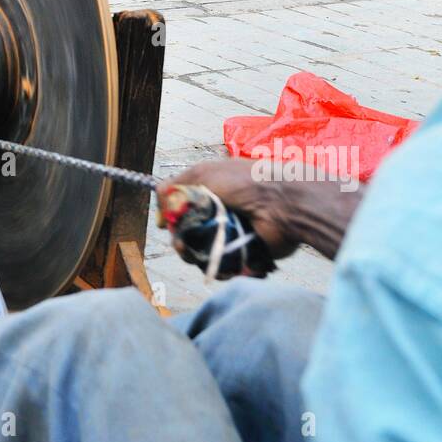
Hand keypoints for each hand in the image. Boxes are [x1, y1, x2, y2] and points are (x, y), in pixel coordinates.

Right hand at [156, 159, 298, 261]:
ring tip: (199, 257)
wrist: (284, 204)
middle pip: (188, 234)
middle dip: (181, 242)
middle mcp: (220, 212)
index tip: (166, 225)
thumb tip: (158, 202)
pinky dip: (218, 268)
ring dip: (197, 256)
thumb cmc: (245, 182)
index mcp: (210, 191)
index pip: (181, 208)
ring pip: (202, 252)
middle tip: (182, 246)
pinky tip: (220, 266)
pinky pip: (223, 266)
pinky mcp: (244, 253)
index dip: (172, 218)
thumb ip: (176, 185)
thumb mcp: (204, 173)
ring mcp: (231, 233)